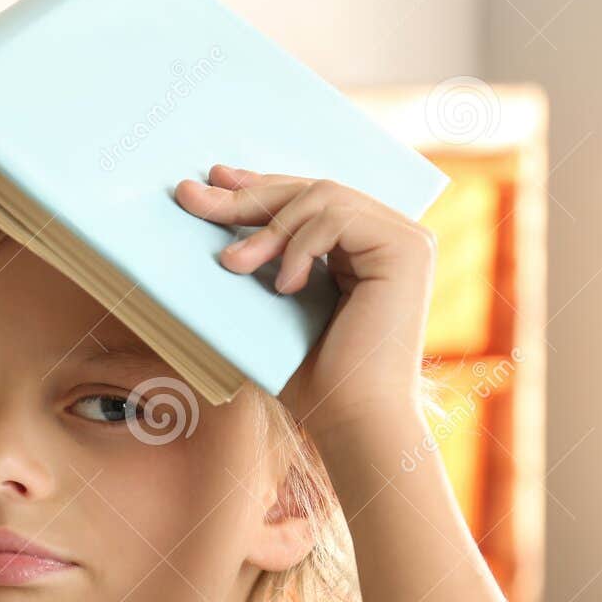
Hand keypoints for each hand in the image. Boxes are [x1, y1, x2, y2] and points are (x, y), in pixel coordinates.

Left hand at [174, 164, 435, 440]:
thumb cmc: (313, 379)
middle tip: (194, 199)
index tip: (213, 182)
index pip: (308, 199)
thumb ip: (261, 261)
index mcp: (363, 247)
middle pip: (311, 189)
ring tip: (234, 265)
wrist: (352, 420)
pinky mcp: (408, 247)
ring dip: (267, 228)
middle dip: (246, 195)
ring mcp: (405, 238)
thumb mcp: (273, 306)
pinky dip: (300, 246)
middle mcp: (390, 236)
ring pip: (322, 195)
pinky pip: (337, 216)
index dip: (259, 186)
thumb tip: (213, 216)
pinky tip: (285, 287)